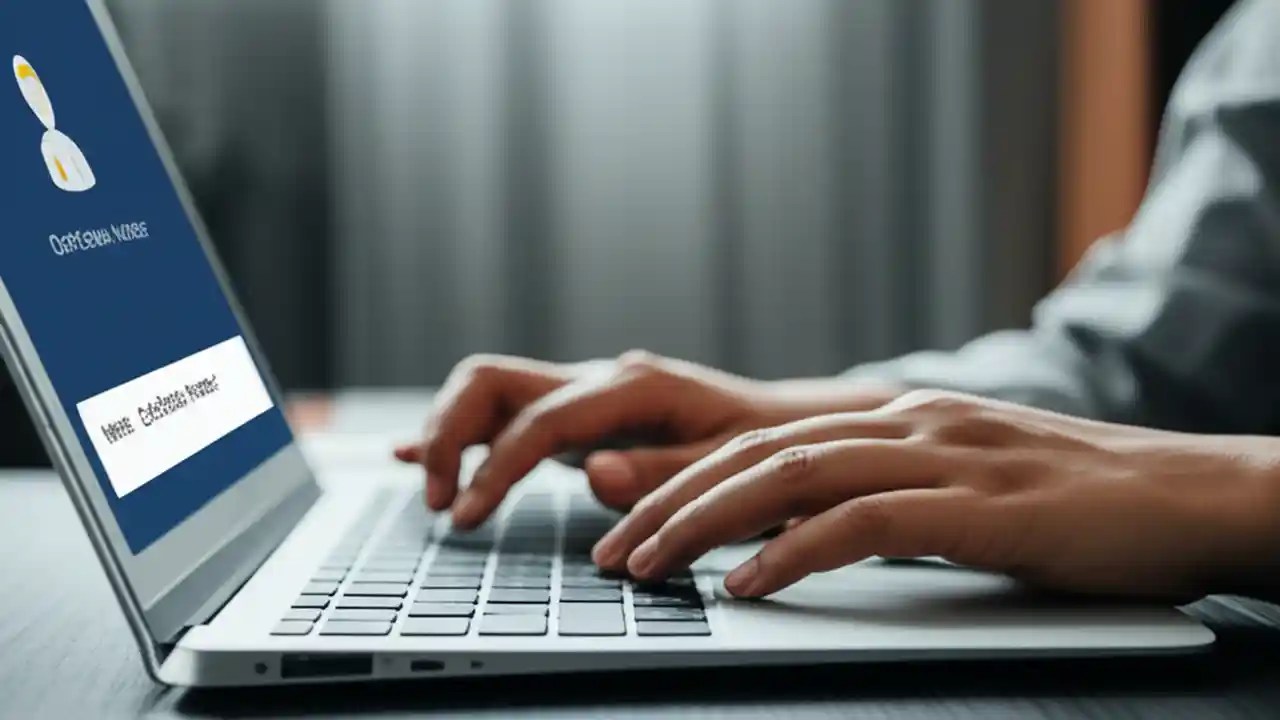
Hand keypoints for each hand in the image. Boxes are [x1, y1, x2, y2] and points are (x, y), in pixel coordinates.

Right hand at [395, 352, 902, 527]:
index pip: (539, 419)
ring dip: (449, 434)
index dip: (495, 468)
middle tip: (441, 503)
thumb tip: (596, 472)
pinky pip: (506, 415)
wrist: (785, 429)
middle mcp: (599, 380)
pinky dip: (463, 435)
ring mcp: (584, 395)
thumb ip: (661, 472)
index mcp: (632, 386)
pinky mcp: (578, 418)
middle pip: (492, 381)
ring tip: (433, 493)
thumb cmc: (765, 451)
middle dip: (449, 433)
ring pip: (490, 391)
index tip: (469, 517)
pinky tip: (417, 457)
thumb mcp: (729, 467)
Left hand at [593, 390, 1279, 600]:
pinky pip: (862, 524)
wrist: (1193, 492)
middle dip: (671, 503)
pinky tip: (745, 587)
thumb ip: (892, 491)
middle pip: (758, 453)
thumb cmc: (1079, 503)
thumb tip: (814, 530)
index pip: (765, 441)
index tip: (631, 523)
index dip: (687, 481)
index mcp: (899, 415)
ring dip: (707, 525)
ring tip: (651, 569)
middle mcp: (908, 421)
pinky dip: (793, 554)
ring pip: (791, 477)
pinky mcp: (979, 505)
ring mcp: (943, 456)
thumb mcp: (967, 485)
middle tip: (615, 554)